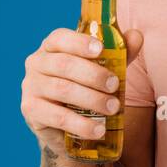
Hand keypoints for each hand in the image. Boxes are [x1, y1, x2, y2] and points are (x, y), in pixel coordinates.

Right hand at [21, 27, 144, 150]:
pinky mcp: (31, 110)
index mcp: (52, 46)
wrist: (65, 124)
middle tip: (114, 85)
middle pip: (64, 64)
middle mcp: (37, 62)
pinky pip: (57, 117)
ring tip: (113, 108)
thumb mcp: (104, 68)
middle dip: (93, 75)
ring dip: (92, 99)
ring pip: (62, 90)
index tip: (100, 50)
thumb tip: (136, 36)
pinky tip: (98, 130)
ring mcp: (30, 86)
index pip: (60, 37)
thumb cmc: (85, 86)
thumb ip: (120, 52)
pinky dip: (81, 124)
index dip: (80, 42)